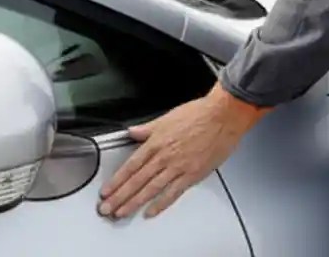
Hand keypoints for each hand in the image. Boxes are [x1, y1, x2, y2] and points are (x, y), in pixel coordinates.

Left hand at [97, 83, 269, 219]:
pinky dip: (160, 204)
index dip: (116, 180)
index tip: (106, 191)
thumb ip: (147, 128)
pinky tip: (150, 212)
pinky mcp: (192, 175)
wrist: (222, 117)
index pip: (130, 166)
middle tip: (107, 208)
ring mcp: (177, 167)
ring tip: (121, 212)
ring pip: (150, 189)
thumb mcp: (166, 118)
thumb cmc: (198, 114)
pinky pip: (173, 193)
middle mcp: (163, 156)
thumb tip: (132, 132)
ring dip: (134, 203)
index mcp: (155, 142)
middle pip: (136, 180)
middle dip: (119, 197)